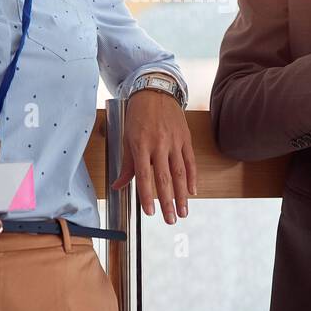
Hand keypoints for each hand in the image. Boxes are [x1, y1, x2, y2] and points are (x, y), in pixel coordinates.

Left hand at [111, 87, 196, 223]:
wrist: (155, 91)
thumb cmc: (138, 116)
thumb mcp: (127, 138)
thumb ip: (126, 165)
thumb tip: (118, 186)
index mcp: (141, 146)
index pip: (145, 176)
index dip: (147, 196)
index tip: (150, 212)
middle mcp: (159, 145)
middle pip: (165, 179)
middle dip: (168, 202)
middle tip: (171, 219)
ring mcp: (174, 142)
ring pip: (180, 173)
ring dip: (182, 195)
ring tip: (184, 212)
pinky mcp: (185, 138)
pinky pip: (190, 161)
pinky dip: (192, 178)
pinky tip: (193, 192)